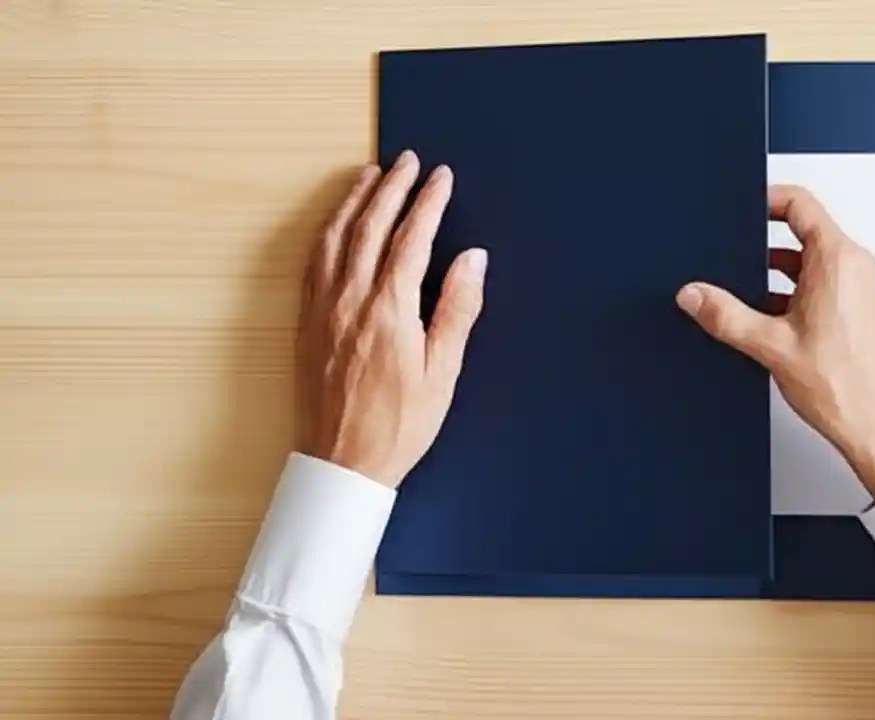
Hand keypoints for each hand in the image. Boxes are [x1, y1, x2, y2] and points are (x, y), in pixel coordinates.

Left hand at [297, 151, 486, 487]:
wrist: (342, 462)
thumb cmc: (399, 424)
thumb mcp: (443, 371)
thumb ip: (458, 308)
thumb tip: (473, 258)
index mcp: (389, 309)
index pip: (412, 238)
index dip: (428, 202)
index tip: (441, 177)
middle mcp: (350, 299)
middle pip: (371, 225)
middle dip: (392, 187)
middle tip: (408, 160)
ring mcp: (322, 307)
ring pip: (336, 236)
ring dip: (355, 200)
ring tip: (371, 175)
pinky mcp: (306, 321)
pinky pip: (313, 260)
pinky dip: (327, 230)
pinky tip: (336, 222)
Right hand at [676, 186, 874, 500]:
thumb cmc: (847, 391)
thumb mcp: (771, 347)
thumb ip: (726, 315)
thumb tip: (695, 295)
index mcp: (838, 261)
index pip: (799, 203)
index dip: (764, 198)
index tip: (740, 206)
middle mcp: (855, 268)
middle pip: (802, 231)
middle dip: (762, 243)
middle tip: (730, 255)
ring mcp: (860, 289)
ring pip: (808, 263)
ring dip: (775, 275)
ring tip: (743, 298)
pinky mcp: (858, 311)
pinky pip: (820, 286)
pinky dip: (791, 296)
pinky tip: (766, 324)